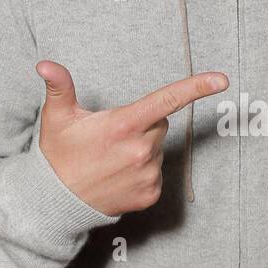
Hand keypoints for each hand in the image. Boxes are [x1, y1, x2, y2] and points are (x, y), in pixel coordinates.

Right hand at [36, 61, 228, 216]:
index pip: (167, 100)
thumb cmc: (59, 154)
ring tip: (112, 158)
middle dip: (142, 124)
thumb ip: (59, 87)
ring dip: (142, 148)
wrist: (56, 202)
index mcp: (124, 125)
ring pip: (158, 148)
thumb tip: (45, 65)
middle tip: (112, 136)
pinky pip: (157, 171)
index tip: (222, 79)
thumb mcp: (57, 118)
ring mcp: (148, 174)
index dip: (196, 87)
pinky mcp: (151, 193)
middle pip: (159, 123)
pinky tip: (119, 175)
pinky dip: (143, 171)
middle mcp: (140, 150)